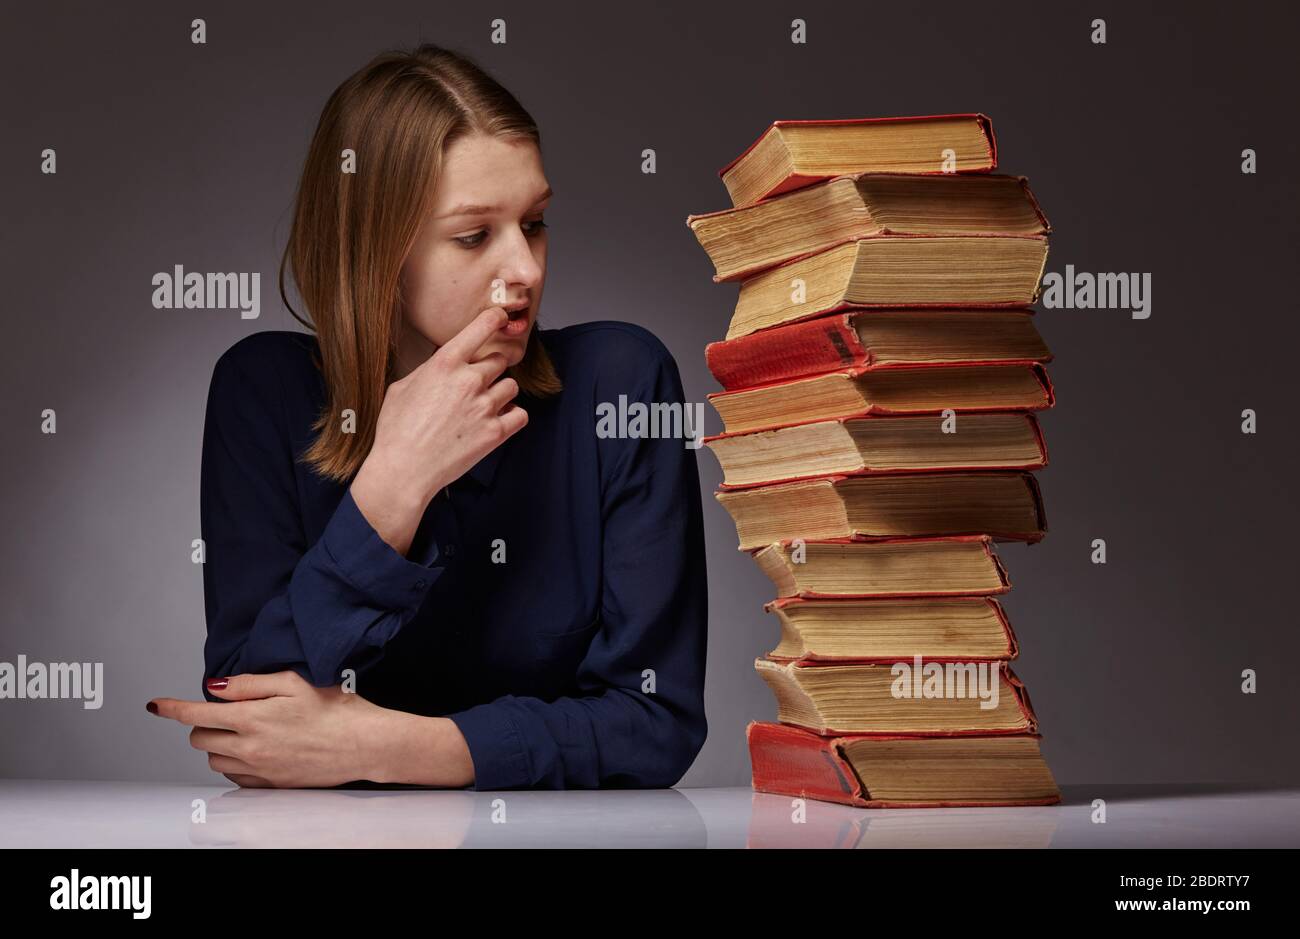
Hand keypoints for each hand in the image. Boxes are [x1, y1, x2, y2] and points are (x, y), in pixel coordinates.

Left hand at [147, 671, 387, 787]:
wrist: (364, 744)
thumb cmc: (336, 710)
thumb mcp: (293, 682)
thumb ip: (249, 684)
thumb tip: (215, 687)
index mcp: (252, 718)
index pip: (195, 715)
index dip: (171, 709)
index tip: (157, 706)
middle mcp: (249, 748)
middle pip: (200, 740)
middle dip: (204, 724)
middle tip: (229, 712)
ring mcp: (259, 770)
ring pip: (215, 760)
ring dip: (219, 744)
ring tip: (248, 731)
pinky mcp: (270, 786)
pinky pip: (235, 777)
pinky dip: (236, 763)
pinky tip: (259, 750)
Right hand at [366, 306, 529, 506]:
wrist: (403, 470)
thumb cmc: (396, 429)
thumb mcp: (403, 387)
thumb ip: (429, 370)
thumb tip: (444, 363)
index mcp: (445, 363)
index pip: (480, 328)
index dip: (494, 319)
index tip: (500, 317)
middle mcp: (469, 380)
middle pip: (499, 361)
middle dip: (491, 370)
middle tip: (476, 385)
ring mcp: (485, 406)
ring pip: (511, 386)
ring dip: (501, 393)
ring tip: (484, 406)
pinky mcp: (495, 432)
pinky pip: (520, 414)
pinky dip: (512, 416)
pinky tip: (497, 421)